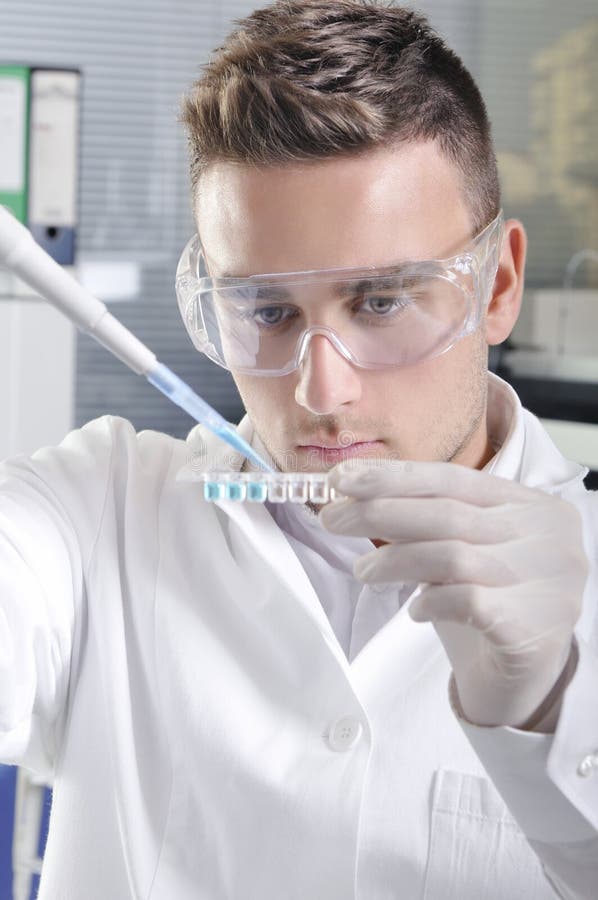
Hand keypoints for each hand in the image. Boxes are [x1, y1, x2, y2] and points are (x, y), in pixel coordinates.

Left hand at [320, 460, 588, 728]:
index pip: (452, 479)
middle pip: (446, 513)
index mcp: (530, 504)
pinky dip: (430, 602)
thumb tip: (353, 497)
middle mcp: (547, 535)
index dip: (392, 476)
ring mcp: (547, 580)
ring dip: (394, 560)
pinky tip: (415, 611)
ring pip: (452, 555)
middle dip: (378, 512)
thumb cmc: (487, 602)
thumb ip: (424, 523)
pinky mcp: (534, 625)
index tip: (340, 478)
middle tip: (331, 519)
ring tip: (363, 571)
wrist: (523, 679)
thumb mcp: (461, 550)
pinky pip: (466, 602)